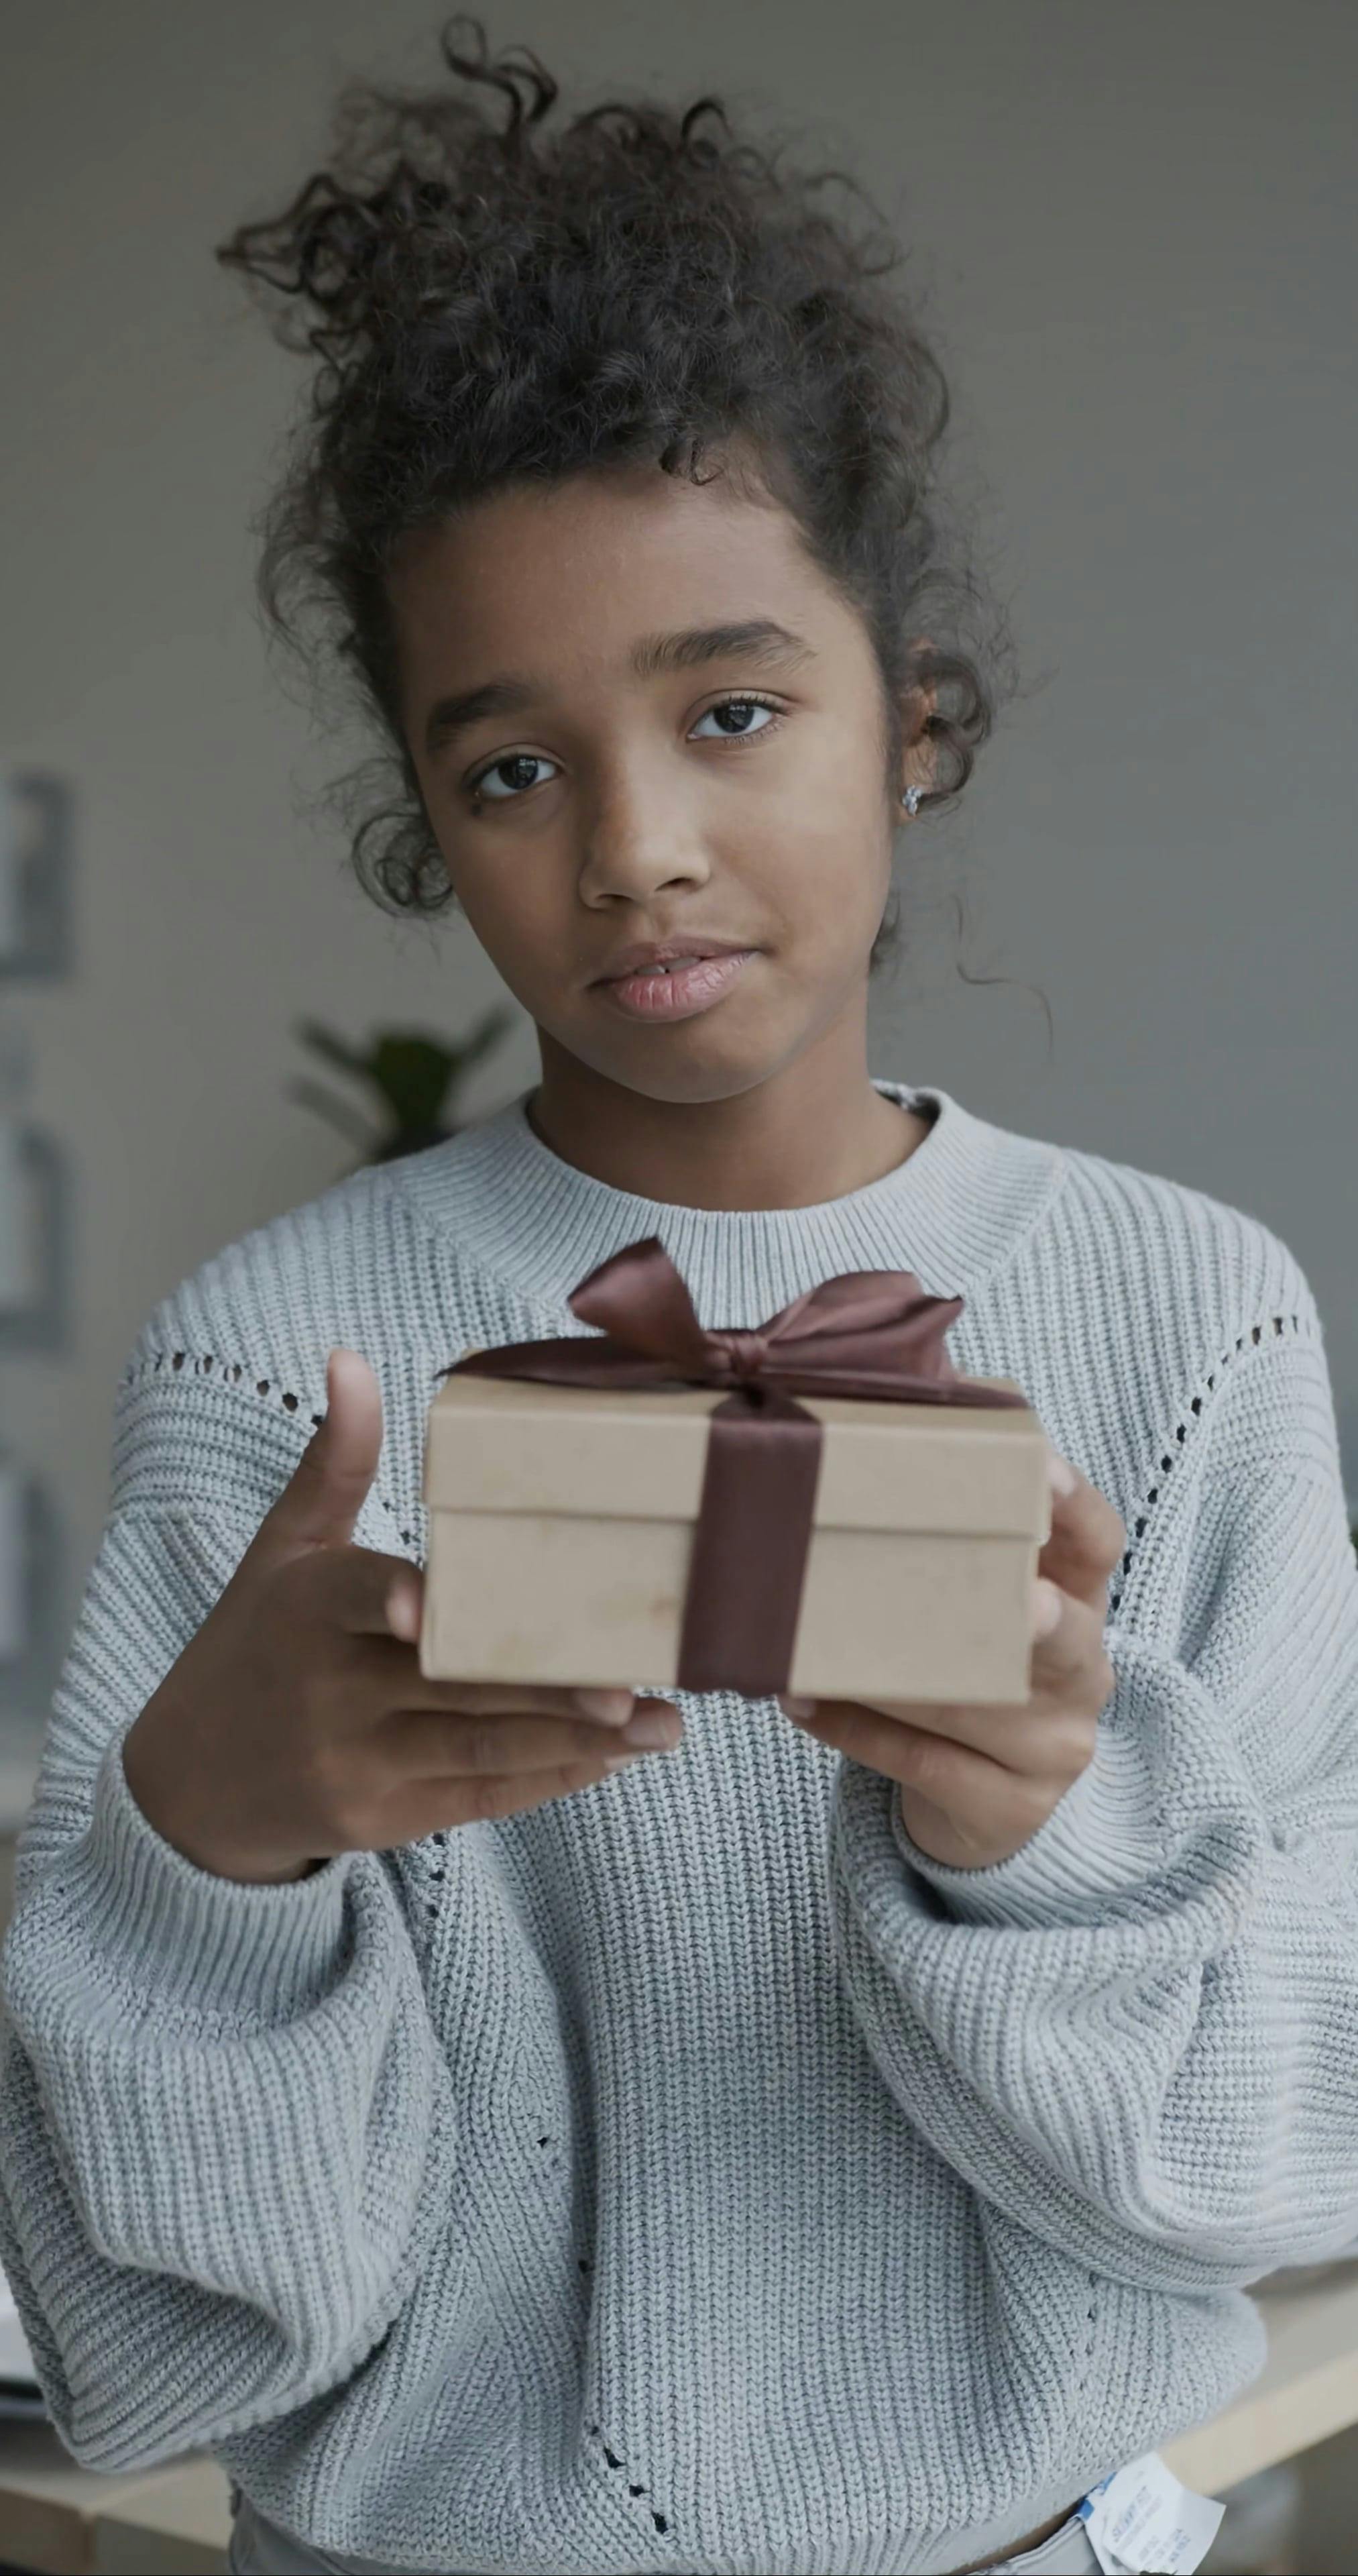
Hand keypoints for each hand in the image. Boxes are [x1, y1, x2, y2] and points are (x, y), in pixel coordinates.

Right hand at [122, 1349, 681, 1884]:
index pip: (352, 1596)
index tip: (425, 1608)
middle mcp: (327, 1691)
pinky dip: (551, 1778)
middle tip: (632, 1679)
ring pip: (477, 1748)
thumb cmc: (260, 1639)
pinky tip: (616, 1757)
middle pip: (445, 1683)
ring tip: (662, 1723)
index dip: (391, 1600)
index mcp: (304, 1610)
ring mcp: (354, 1763)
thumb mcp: (283, 1548)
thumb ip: (334, 1461)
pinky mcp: (381, 1819)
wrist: (196, 1781)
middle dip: (543, 1686)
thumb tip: (350, 1359)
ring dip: (576, 1741)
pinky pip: (478, 1797)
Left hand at [779, 1448, 1123, 1869]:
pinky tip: (802, 1703)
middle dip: (1037, 1619)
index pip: (1097, 1544)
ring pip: (973, 1703)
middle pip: (1066, 1638)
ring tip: (810, 1644)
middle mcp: (1084, 1674)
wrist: (982, 1798)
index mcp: (1079, 1600)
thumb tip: (912, 1410)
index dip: (1075, 1507)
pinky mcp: (1015, 1807)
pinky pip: (923, 1762)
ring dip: (887, 1673)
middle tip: (1016, 1602)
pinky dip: (855, 1729)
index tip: (1042, 1469)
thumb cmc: (963, 1669)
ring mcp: (1057, 1748)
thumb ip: (951, 1532)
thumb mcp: (976, 1600)